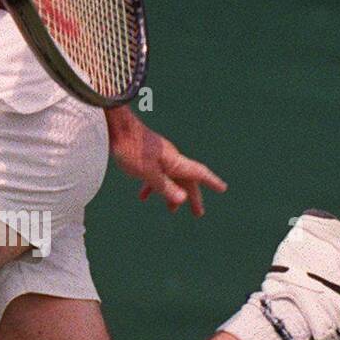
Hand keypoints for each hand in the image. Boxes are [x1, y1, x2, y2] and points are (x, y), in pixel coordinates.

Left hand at [107, 107, 226, 216]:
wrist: (116, 125)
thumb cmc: (131, 147)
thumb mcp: (148, 172)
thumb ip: (164, 186)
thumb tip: (183, 200)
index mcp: (175, 162)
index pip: (198, 173)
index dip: (211, 182)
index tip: (223, 188)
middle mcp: (171, 159)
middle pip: (186, 180)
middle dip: (193, 197)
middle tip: (198, 214)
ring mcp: (159, 157)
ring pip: (170, 178)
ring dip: (172, 194)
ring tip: (171, 210)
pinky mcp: (147, 156)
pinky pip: (155, 174)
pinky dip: (153, 187)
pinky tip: (143, 196)